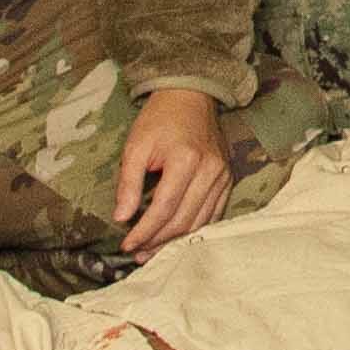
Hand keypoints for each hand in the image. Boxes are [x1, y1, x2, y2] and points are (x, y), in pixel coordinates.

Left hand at [112, 85, 236, 257]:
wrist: (191, 96)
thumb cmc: (160, 120)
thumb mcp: (136, 146)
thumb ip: (129, 183)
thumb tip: (121, 218)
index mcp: (186, 159)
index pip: (164, 208)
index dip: (144, 231)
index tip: (126, 243)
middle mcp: (210, 170)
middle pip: (183, 220)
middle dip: (157, 241)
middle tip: (136, 252)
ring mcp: (223, 176)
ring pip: (200, 222)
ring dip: (175, 241)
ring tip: (152, 251)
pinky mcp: (228, 179)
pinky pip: (213, 214)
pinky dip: (194, 230)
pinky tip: (176, 238)